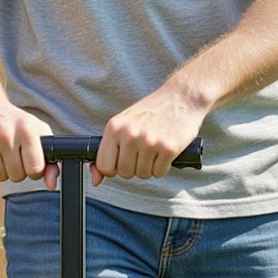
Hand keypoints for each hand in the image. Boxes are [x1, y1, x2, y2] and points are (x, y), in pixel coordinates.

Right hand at [0, 101, 58, 190]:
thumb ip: (50, 160)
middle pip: (17, 176)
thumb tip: (52, 185)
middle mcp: (6, 134)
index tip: (30, 162)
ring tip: (0, 152)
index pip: (35, 169)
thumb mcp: (37, 132)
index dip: (34, 171)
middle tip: (13, 154)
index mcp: (27, 129)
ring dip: (2, 170)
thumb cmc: (14, 121)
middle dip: (17, 170)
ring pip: (0, 177)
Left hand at [92, 85, 207, 186]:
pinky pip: (159, 173)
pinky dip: (163, 167)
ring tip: (154, 149)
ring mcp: (149, 142)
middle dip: (134, 167)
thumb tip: (95, 180)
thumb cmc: (151, 112)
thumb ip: (108, 150)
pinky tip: (164, 152)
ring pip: (143, 174)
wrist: (181, 97)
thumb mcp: (123, 124)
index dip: (113, 168)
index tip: (122, 161)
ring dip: (149, 167)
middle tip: (143, 152)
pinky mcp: (168, 148)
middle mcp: (130, 135)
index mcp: (114, 128)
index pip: (104, 166)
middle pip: (124, 173)